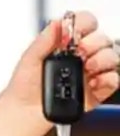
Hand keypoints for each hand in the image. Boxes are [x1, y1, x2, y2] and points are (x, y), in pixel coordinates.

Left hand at [0, 11, 119, 115]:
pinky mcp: (97, 90)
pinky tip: (91, 83)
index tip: (75, 33)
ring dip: (102, 59)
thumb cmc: (24, 86)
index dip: (84, 23)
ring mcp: (91, 73)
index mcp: (66, 44)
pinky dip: (107, 79)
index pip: (85, 23)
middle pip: (103, 38)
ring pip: (112, 56)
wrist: (25, 112)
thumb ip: (44, 40)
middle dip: (93, 43)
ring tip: (86, 68)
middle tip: (79, 53)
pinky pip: (113, 79)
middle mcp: (81, 56)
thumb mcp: (29, 59)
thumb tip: (57, 23)